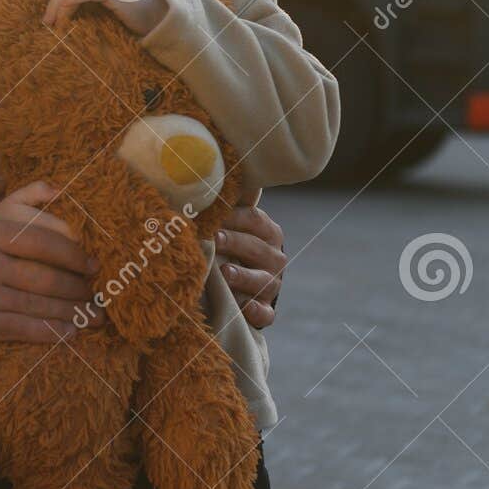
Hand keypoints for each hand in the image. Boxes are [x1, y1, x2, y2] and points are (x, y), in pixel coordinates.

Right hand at [0, 181, 104, 342]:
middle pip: (45, 277)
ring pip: (37, 306)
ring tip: (94, 317)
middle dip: (76, 288)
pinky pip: (20, 330)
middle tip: (97, 293)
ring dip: (71, 313)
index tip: (91, 263)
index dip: (72, 254)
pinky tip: (69, 335)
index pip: (41, 242)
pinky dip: (47, 333)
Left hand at [216, 205, 285, 329]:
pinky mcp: (266, 310)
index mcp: (268, 232)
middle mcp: (275, 258)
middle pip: (256, 248)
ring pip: (262, 281)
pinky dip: (256, 312)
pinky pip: (265, 313)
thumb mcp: (235, 225)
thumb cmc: (234, 246)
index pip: (254, 219)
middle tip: (214, 239)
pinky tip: (246, 307)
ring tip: (225, 272)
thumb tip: (218, 174)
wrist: (248, 284)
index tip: (214, 214)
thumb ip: (229, 206)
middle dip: (234, 242)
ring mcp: (271, 285)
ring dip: (244, 276)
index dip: (234, 216)